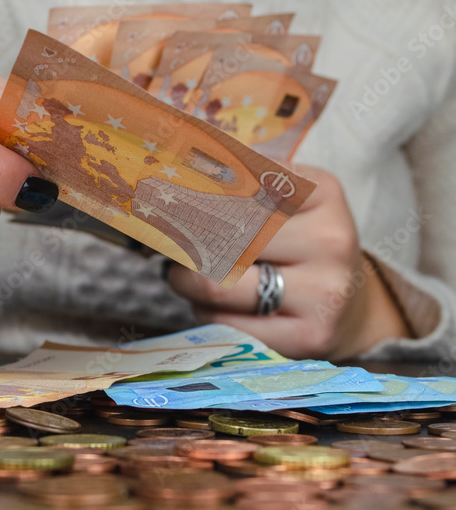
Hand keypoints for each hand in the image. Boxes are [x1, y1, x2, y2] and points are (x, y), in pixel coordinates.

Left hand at [167, 165, 409, 359]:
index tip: (159, 197)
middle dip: (181, 241)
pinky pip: (227, 324)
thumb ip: (234, 181)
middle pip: (223, 236)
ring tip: (183, 275)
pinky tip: (213, 305)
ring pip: (217, 285)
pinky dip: (205, 313)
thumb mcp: (283, 200)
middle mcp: (329, 240)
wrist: (350, 307)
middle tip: (164, 242)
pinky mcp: (310, 338)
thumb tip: (172, 172)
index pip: (238, 183)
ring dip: (185, 281)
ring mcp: (324, 292)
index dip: (190, 192)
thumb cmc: (298, 246)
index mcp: (321, 192)